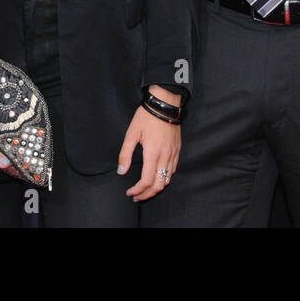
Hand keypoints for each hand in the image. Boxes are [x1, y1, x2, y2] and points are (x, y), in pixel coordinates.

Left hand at [119, 87, 181, 201]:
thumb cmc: (147, 117)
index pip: (146, 181)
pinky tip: (156, 177)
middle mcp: (165, 157)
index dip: (138, 191)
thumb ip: (125, 153)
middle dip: (147, 194)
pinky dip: (164, 178)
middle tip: (136, 196)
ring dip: (156, 188)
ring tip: (145, 190)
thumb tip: (121, 171)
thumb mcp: (132, 133)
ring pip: (168, 180)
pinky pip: (173, 170)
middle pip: (159, 185)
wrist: (165, 104)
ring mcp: (173, 154)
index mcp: (153, 154)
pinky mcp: (177, 150)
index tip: (130, 192)